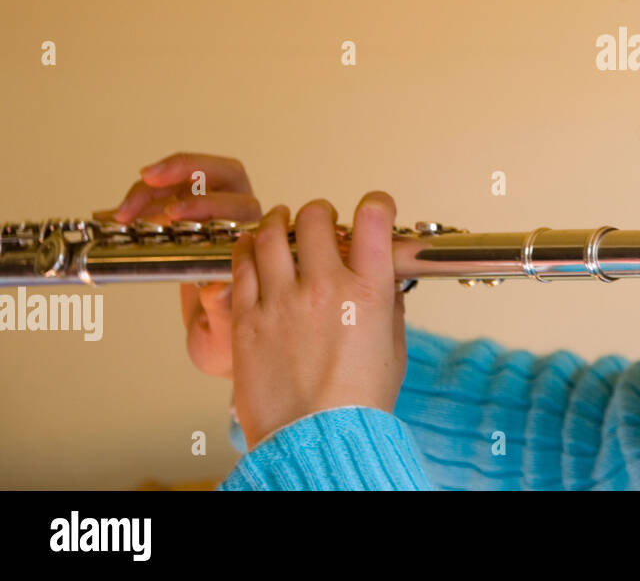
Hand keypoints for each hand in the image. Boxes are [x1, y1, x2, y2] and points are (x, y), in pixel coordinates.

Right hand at [93, 152, 260, 379]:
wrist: (218, 347)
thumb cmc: (230, 342)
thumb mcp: (226, 335)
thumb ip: (226, 312)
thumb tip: (217, 287)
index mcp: (258, 250)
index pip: (245, 207)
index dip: (211, 203)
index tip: (175, 214)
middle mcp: (242, 227)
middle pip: (225, 176)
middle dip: (187, 170)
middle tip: (148, 180)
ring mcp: (216, 218)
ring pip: (193, 180)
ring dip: (155, 187)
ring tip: (123, 211)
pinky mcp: (189, 220)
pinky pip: (168, 194)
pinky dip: (141, 200)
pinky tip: (116, 215)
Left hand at [229, 193, 408, 450]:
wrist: (315, 440)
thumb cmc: (356, 404)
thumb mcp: (393, 349)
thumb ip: (388, 306)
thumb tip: (384, 281)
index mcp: (369, 293)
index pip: (373, 219)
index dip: (376, 203)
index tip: (374, 208)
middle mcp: (325, 287)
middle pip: (315, 217)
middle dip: (320, 212)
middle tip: (319, 220)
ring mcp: (282, 300)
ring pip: (271, 234)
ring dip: (278, 222)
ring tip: (280, 224)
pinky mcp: (248, 317)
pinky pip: (240, 265)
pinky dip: (247, 250)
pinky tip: (252, 251)